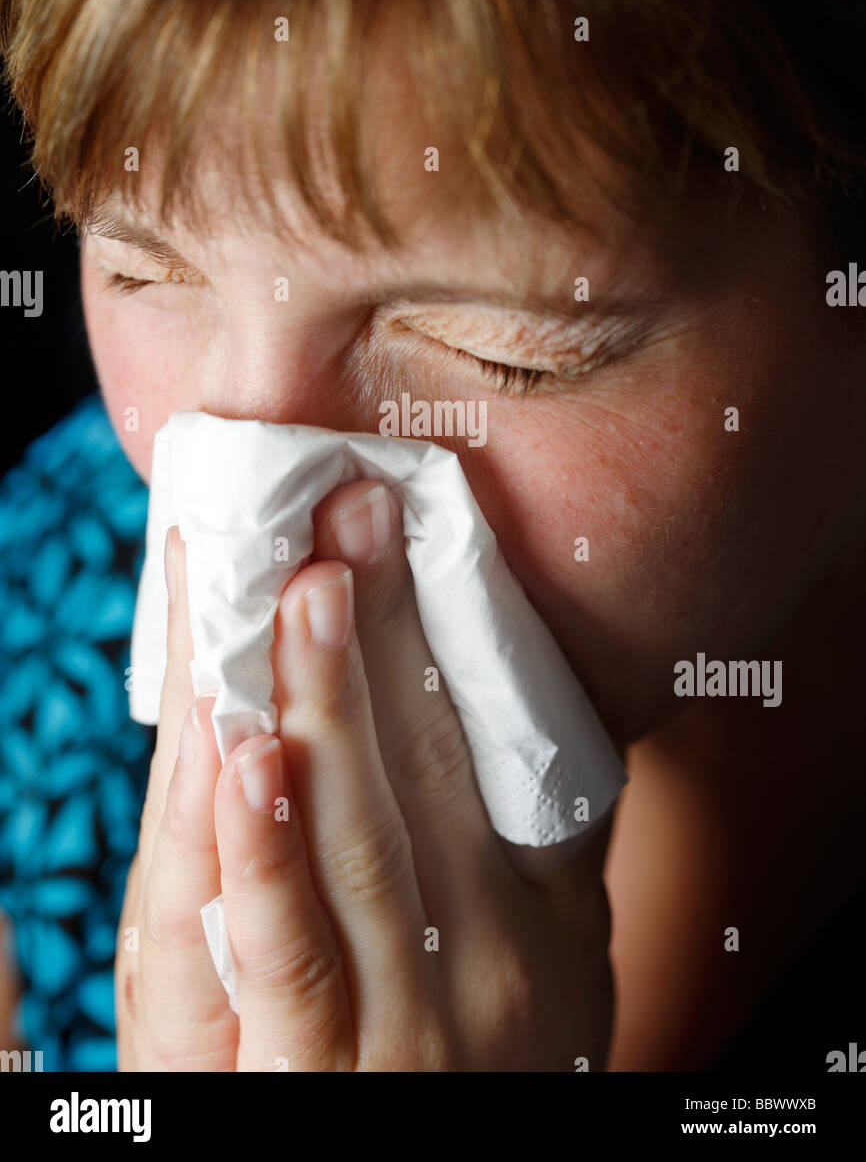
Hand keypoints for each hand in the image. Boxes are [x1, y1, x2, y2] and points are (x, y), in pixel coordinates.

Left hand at [116, 481, 614, 1070]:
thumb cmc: (488, 1072)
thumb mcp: (557, 975)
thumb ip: (547, 860)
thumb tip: (539, 721)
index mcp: (540, 918)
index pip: (488, 748)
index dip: (443, 633)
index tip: (408, 525)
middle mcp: (484, 962)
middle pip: (421, 769)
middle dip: (378, 630)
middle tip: (346, 510)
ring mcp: (400, 1023)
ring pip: (356, 841)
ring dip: (324, 707)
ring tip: (300, 591)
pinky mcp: (310, 1082)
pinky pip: (293, 955)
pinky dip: (267, 853)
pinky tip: (245, 757)